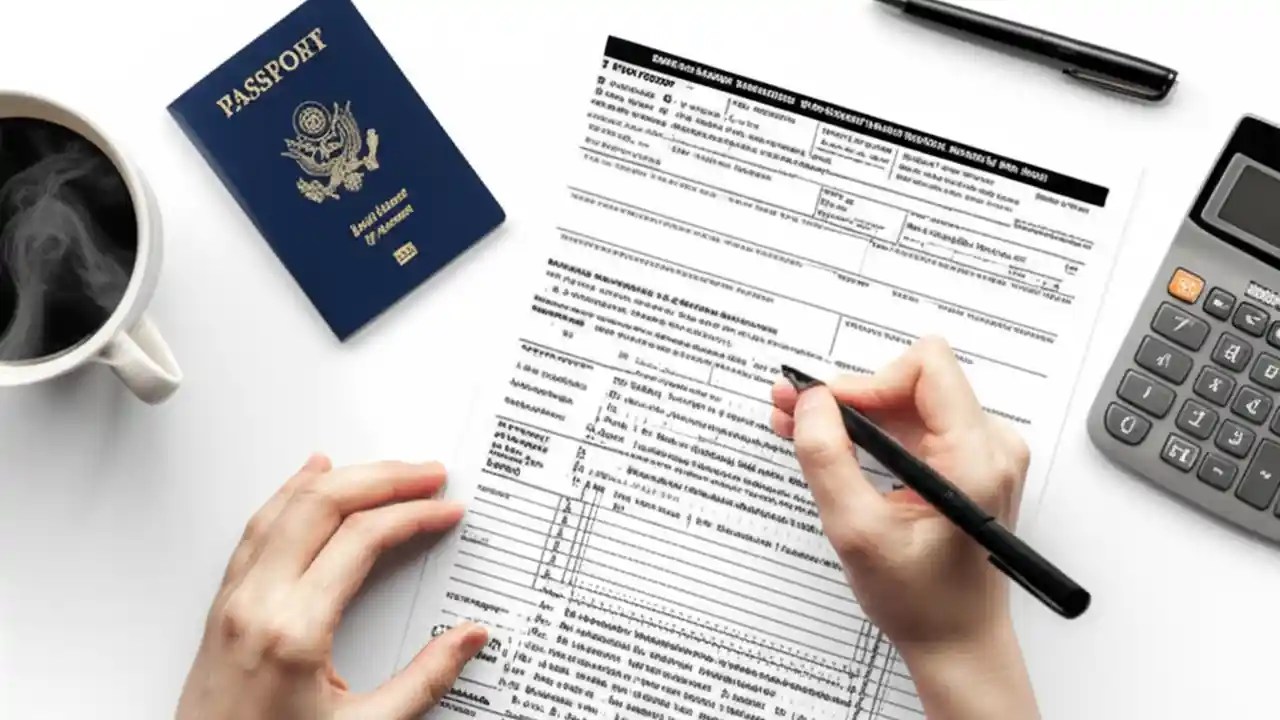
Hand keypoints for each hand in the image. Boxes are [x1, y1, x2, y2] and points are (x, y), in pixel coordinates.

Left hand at [176, 454, 486, 719]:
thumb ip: (423, 681)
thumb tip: (467, 638)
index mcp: (293, 631)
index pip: (361, 540)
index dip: (412, 515)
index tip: (445, 511)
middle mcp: (257, 603)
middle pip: (323, 505)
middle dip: (383, 479)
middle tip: (427, 476)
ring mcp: (234, 600)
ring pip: (286, 507)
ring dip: (341, 478)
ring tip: (383, 469)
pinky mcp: (223, 606)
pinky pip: (258, 528)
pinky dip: (290, 493)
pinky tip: (309, 478)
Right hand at [771, 337, 1037, 718]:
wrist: (957, 643)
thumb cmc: (922, 602)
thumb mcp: (857, 531)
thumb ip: (828, 459)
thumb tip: (810, 403)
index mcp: (976, 459)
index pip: (927, 368)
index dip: (866, 380)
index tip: (825, 407)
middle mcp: (992, 447)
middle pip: (914, 381)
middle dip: (850, 397)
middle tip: (795, 411)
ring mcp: (985, 454)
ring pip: (911, 401)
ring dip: (858, 414)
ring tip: (807, 430)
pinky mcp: (972, 464)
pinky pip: (918, 425)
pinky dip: (876, 433)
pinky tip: (839, 447)